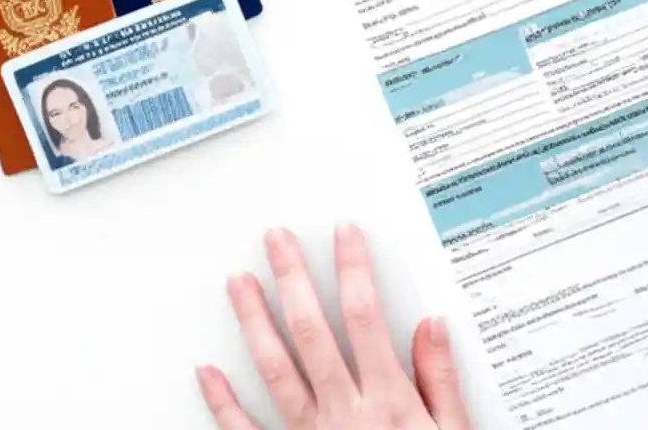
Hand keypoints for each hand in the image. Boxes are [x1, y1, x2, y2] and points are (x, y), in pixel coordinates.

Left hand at [196, 224, 472, 429]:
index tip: (344, 235)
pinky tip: (207, 372)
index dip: (353, 270)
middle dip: (294, 279)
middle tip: (276, 240)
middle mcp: (342, 412)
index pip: (366, 318)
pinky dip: (223, 402)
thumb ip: (441, 380)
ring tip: (238, 282)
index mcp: (386, 400)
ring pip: (275, 369)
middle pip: (312, 332)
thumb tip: (432, 325)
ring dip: (254, 322)